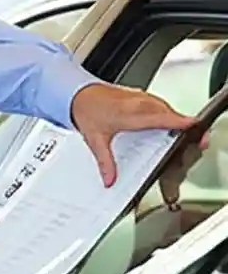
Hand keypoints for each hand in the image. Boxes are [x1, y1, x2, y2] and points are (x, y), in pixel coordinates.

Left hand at [70, 83, 196, 185]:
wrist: (78, 94)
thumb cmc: (87, 111)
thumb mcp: (95, 140)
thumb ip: (105, 162)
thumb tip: (109, 179)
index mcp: (128, 114)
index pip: (158, 118)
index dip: (177, 122)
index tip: (193, 127)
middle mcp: (138, 103)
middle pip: (168, 114)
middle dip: (183, 125)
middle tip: (196, 139)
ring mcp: (141, 97)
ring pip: (166, 108)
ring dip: (176, 119)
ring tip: (186, 133)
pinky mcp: (142, 96)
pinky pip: (161, 104)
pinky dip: (168, 114)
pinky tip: (169, 123)